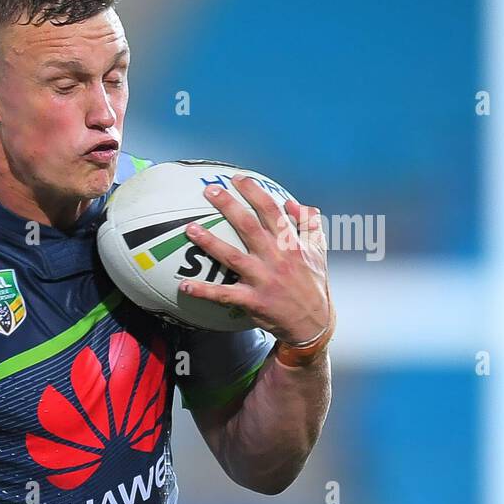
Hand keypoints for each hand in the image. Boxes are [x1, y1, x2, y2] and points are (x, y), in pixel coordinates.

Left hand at [180, 175, 331, 346]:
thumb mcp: (318, 251)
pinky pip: (224, 295)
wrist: (313, 323)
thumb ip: (308, 224)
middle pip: (249, 226)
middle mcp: (276, 258)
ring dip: (210, 242)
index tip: (238, 179)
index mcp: (291, 244)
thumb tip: (294, 203)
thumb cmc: (313, 283)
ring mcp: (263, 279)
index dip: (254, 193)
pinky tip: (184, 286)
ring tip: (190, 229)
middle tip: (209, 191)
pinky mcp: (252, 301)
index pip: (272, 211)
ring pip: (233, 257)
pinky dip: (204, 291)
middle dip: (228, 206)